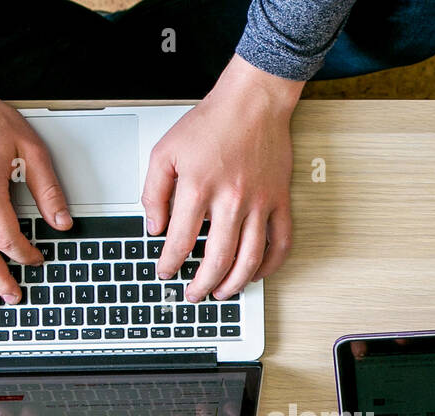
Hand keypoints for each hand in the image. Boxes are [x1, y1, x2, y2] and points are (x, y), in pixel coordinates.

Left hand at [143, 55, 300, 302]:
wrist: (252, 102)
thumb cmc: (211, 123)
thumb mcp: (165, 151)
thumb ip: (153, 191)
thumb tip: (154, 226)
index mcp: (199, 188)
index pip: (181, 241)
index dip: (170, 263)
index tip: (165, 271)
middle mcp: (231, 199)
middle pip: (217, 259)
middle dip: (201, 284)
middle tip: (193, 294)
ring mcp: (259, 203)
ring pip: (249, 259)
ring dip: (234, 283)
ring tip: (222, 293)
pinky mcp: (279, 201)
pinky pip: (280, 243)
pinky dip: (270, 265)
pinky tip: (256, 273)